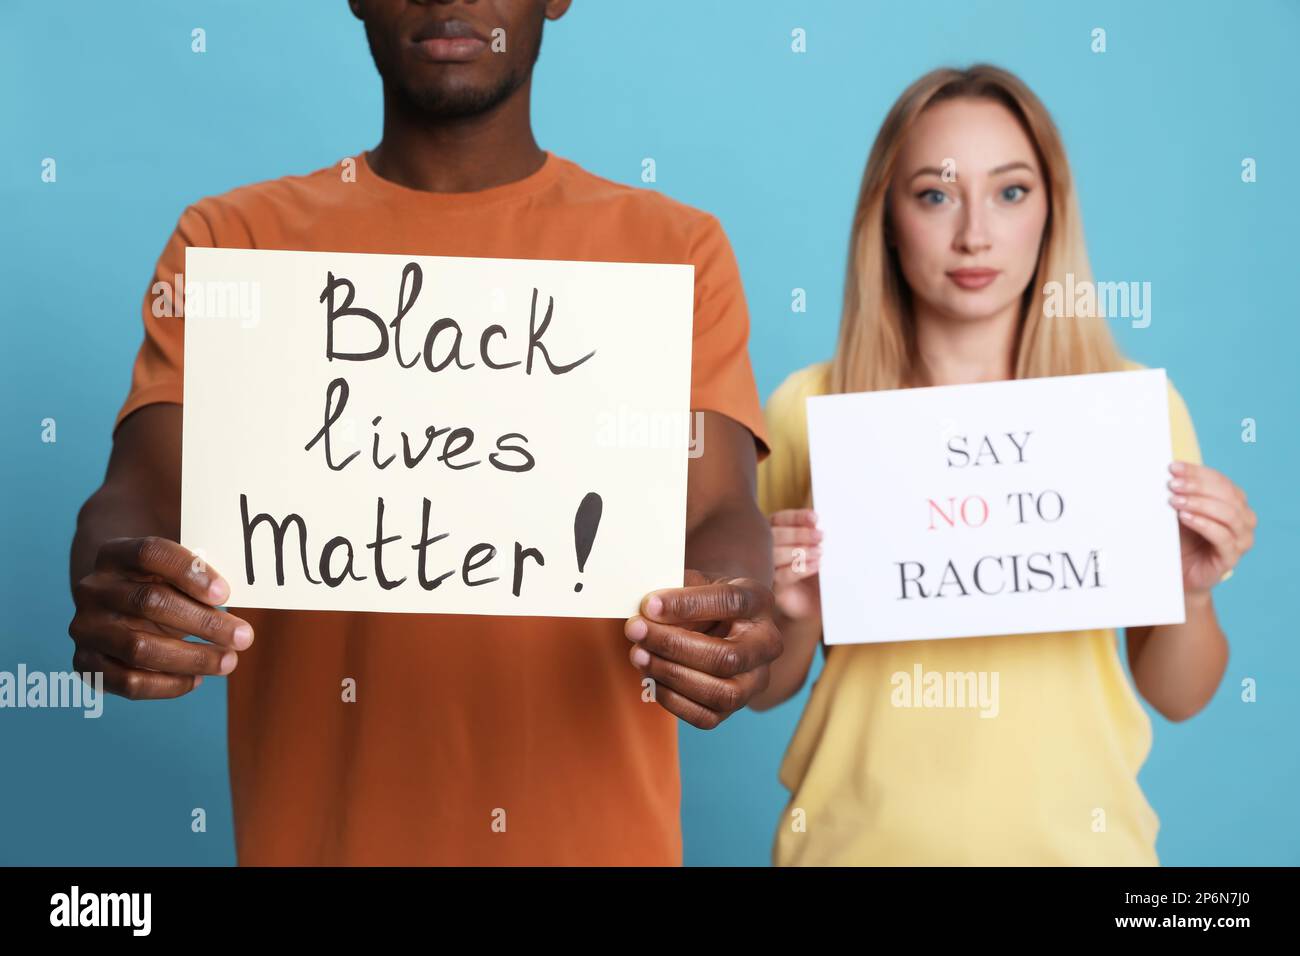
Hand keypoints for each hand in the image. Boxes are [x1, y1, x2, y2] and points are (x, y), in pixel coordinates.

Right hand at [68, 537, 254, 699]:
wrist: (114, 605)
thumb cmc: (160, 584)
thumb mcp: (174, 570)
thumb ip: (200, 574)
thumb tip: (244, 593)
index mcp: (115, 554)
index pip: (150, 553)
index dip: (189, 571)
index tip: (226, 594)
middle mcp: (93, 589)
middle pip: (150, 603)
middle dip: (204, 623)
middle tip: (244, 636)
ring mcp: (86, 628)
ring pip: (139, 648)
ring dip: (192, 658)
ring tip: (229, 661)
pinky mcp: (86, 663)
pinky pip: (129, 682)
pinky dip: (168, 684)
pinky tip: (197, 679)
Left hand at [624, 570, 781, 728]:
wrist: (722, 621)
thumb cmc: (706, 600)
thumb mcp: (697, 582)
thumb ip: (678, 591)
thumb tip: (648, 611)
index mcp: (758, 602)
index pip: (730, 602)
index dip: (687, 605)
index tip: (649, 605)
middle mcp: (767, 644)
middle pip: (727, 657)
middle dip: (673, 646)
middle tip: (636, 631)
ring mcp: (756, 680)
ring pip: (721, 693)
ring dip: (672, 675)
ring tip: (639, 655)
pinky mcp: (736, 706)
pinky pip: (706, 717)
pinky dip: (672, 700)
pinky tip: (651, 678)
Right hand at [771, 509, 821, 619]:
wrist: (814, 602)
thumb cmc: (814, 572)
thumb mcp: (816, 551)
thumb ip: (813, 536)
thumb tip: (816, 522)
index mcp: (773, 534)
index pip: (779, 520)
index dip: (796, 517)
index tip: (814, 518)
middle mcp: (765, 549)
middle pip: (774, 535)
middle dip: (798, 534)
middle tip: (820, 536)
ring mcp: (765, 569)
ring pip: (774, 555)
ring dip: (799, 551)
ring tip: (819, 552)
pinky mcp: (771, 588)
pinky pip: (780, 576)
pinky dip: (799, 569)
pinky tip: (816, 565)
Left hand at [1168, 461, 1255, 594]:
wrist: (1180, 573)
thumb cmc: (1182, 538)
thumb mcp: (1181, 511)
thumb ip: (1181, 493)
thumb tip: (1170, 471)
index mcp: (1235, 503)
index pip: (1221, 481)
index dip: (1197, 472)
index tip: (1173, 467)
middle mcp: (1244, 519)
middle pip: (1227, 495)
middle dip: (1197, 486)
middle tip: (1172, 485)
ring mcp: (1241, 540)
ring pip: (1228, 514)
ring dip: (1199, 504)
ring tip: (1175, 501)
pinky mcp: (1231, 558)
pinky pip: (1223, 537)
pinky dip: (1203, 524)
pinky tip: (1185, 518)